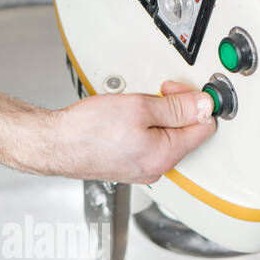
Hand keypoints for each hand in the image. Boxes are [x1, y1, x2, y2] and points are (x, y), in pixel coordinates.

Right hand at [16, 80, 216, 182]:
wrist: (55, 144)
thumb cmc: (88, 130)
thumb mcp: (140, 107)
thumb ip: (177, 107)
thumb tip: (205, 105)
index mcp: (165, 156)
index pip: (204, 128)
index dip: (196, 102)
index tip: (183, 90)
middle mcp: (157, 168)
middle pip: (186, 133)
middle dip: (178, 108)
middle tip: (157, 94)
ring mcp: (142, 168)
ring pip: (166, 137)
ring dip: (159, 117)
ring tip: (137, 106)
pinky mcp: (128, 165)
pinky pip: (149, 143)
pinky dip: (144, 128)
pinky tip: (128, 120)